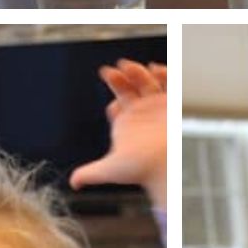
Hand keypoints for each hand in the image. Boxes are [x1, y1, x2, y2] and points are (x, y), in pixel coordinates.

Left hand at [70, 61, 166, 206]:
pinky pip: (169, 85)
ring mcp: (158, 110)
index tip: (107, 81)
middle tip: (112, 70)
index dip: (111, 93)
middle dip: (120, 78)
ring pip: (146, 84)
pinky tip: (156, 69)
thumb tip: (74, 182)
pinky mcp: (174, 106)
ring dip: (138, 72)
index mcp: (127, 127)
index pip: (117, 105)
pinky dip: (163, 75)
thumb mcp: (111, 169)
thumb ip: (91, 172)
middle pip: (129, 90)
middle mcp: (142, 117)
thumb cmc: (143, 170)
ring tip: (128, 66)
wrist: (169, 167)